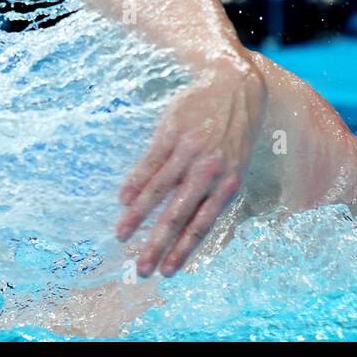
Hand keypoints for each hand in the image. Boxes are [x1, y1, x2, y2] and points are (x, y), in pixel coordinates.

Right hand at [116, 59, 265, 276]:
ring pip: (158, 190)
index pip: (202, 225)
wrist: (234, 84)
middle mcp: (208, 170)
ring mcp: (189, 150)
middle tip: (141, 268)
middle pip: (177, 214)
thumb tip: (190, 228)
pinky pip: (150, 163)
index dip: (182, 250)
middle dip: (156, 244)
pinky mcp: (172, 131)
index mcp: (228, 183)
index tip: (166, 272)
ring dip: (137, 216)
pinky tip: (123, 199)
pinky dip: (135, 183)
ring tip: (121, 235)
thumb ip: (213, 193)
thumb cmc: (234, 132)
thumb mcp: (235, 164)